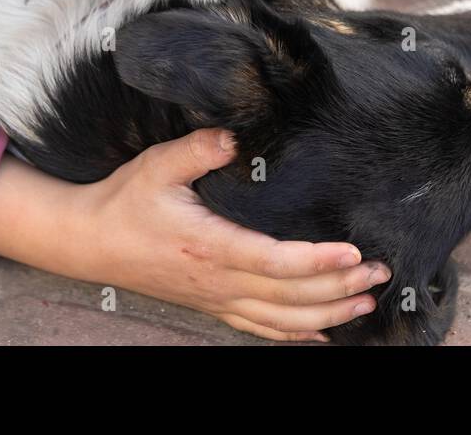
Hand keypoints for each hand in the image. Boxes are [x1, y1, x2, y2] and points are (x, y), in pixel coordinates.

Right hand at [68, 127, 391, 342]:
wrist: (90, 241)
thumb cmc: (125, 201)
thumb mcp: (157, 165)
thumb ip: (198, 148)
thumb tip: (235, 136)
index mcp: (210, 246)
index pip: (275, 262)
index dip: (318, 262)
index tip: (353, 253)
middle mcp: (218, 282)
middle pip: (291, 297)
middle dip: (340, 288)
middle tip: (380, 273)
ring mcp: (216, 299)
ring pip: (282, 320)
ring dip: (328, 315)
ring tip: (366, 303)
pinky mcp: (211, 304)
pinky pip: (260, 328)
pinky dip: (295, 335)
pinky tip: (323, 334)